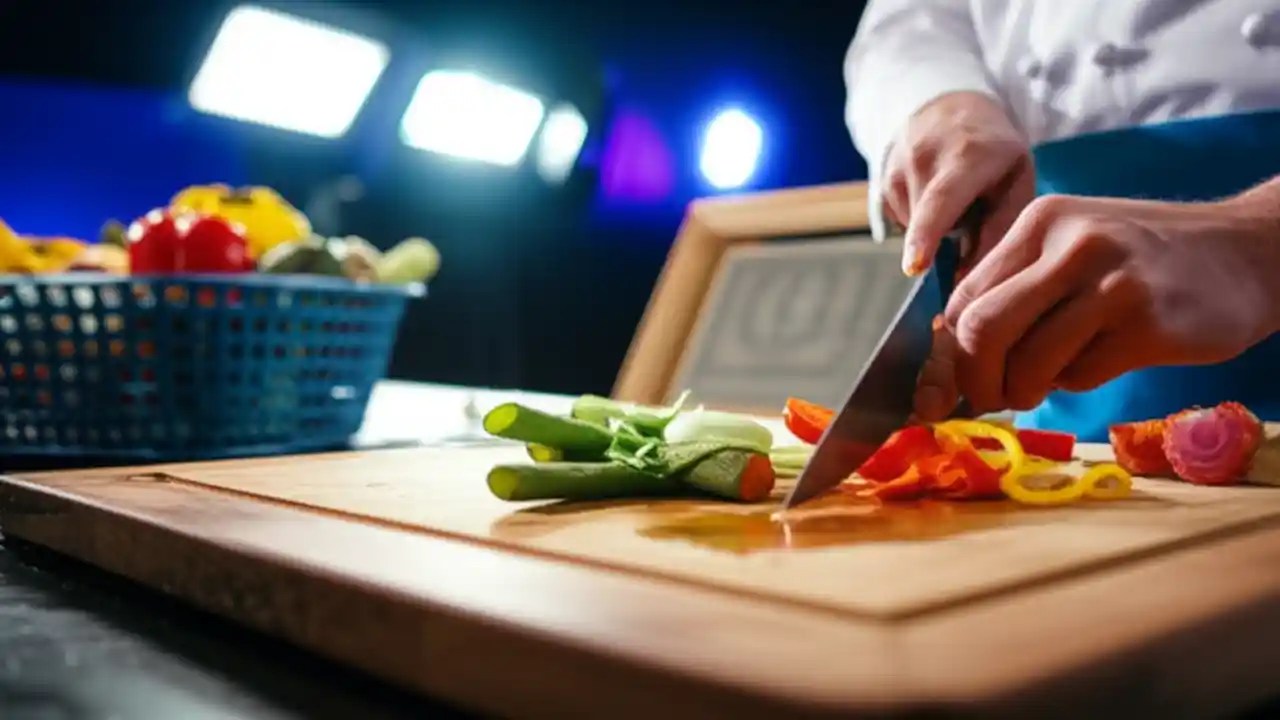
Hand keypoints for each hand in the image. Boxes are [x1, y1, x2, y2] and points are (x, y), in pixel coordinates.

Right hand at [883, 91, 1034, 275]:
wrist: (948, 108)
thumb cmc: (994, 152)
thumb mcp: (1015, 181)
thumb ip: (999, 231)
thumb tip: (970, 282)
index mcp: (966, 155)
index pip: (941, 200)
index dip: (926, 236)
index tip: (914, 267)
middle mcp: (923, 157)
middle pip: (927, 224)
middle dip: (946, 242)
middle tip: (973, 223)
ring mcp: (895, 167)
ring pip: (912, 226)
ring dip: (934, 229)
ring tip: (955, 200)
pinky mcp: (880, 182)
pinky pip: (901, 219)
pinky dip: (920, 220)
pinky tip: (934, 196)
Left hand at [912, 193, 1279, 420]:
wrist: (1246, 253)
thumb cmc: (1143, 262)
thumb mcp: (1072, 250)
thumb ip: (1015, 291)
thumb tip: (953, 361)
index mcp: (1039, 222)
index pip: (963, 298)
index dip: (951, 351)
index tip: (960, 379)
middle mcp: (1071, 244)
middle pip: (981, 329)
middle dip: (974, 380)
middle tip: (991, 399)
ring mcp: (1112, 282)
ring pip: (1026, 361)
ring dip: (1023, 391)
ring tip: (1041, 387)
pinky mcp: (1148, 324)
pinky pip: (1080, 374)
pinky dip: (1074, 384)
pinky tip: (1097, 364)